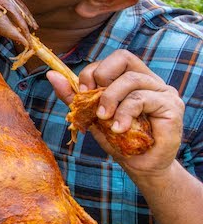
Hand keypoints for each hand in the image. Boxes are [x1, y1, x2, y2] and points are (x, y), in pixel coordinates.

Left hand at [47, 50, 183, 177]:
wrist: (142, 166)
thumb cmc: (119, 139)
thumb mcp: (92, 115)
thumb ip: (75, 95)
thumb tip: (51, 74)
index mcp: (134, 78)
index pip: (112, 59)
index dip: (93, 71)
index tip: (82, 92)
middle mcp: (150, 80)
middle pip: (123, 58)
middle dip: (100, 77)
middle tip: (93, 102)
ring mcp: (164, 91)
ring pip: (130, 80)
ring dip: (110, 99)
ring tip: (105, 120)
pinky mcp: (172, 105)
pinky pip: (141, 99)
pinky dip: (124, 113)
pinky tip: (119, 129)